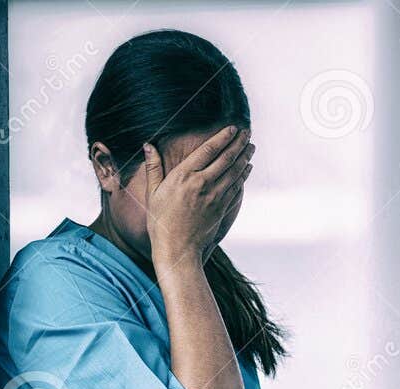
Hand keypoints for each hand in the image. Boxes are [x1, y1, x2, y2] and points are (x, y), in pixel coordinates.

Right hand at [144, 127, 253, 265]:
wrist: (178, 249)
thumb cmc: (161, 222)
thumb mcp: (153, 192)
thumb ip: (153, 167)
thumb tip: (148, 145)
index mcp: (184, 176)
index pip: (208, 150)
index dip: (222, 137)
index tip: (232, 128)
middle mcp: (202, 184)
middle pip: (226, 158)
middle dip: (239, 143)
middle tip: (247, 132)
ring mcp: (215, 197)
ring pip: (234, 172)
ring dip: (244, 157)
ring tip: (251, 146)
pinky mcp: (221, 209)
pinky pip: (236, 188)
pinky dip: (243, 176)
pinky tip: (247, 168)